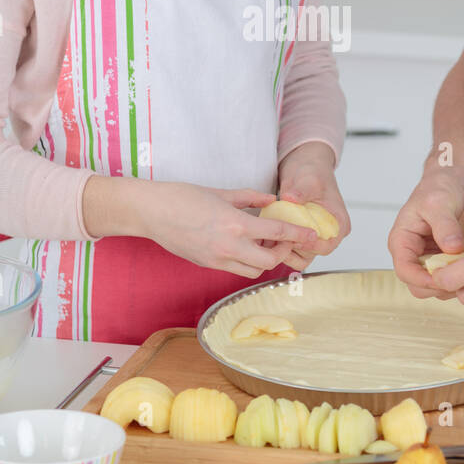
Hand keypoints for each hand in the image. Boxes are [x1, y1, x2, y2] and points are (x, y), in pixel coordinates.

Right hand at [128, 181, 318, 278]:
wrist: (151, 212)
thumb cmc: (183, 197)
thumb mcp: (222, 192)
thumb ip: (250, 198)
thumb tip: (271, 200)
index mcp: (235, 224)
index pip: (277, 232)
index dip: (298, 234)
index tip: (312, 235)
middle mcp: (229, 246)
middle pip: (270, 261)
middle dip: (282, 252)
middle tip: (283, 239)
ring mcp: (217, 259)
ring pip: (253, 270)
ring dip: (263, 259)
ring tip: (261, 242)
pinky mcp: (207, 265)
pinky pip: (235, 269)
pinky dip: (245, 261)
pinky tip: (243, 245)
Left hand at [270, 142, 350, 271]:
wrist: (304, 166)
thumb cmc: (313, 171)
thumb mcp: (309, 179)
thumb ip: (301, 191)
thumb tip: (291, 198)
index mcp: (338, 223)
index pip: (328, 244)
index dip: (311, 245)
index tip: (294, 238)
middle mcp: (327, 233)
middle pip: (312, 253)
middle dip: (293, 248)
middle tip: (276, 237)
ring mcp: (312, 235)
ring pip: (299, 256)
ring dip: (284, 250)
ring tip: (269, 236)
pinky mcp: (299, 235)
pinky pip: (290, 249)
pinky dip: (279, 245)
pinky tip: (267, 234)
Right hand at [389, 167, 463, 297]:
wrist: (455, 187)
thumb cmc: (439, 190)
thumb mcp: (440, 203)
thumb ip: (445, 225)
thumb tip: (451, 248)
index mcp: (402, 241)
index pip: (404, 270)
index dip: (421, 279)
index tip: (444, 278)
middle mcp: (412, 255)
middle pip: (418, 286)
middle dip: (438, 286)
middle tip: (462, 277)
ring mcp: (429, 262)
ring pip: (435, 287)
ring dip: (452, 284)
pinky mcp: (445, 264)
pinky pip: (451, 280)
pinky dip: (462, 278)